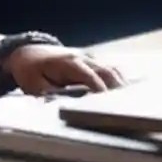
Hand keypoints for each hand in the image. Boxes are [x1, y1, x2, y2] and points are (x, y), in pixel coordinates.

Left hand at [4, 45, 126, 95]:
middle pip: (108, 72)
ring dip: (122, 86)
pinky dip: (120, 82)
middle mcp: (84, 58)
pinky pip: (111, 71)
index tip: (110, 106)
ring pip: (113, 70)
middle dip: (118, 89)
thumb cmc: (31, 71)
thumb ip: (49, 95)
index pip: (91, 77)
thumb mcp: (34, 85)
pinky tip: (128, 96)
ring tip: (132, 104)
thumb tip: (64, 106)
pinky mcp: (93, 63)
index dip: (101, 91)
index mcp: (69, 63)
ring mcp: (90, 59)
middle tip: (128, 108)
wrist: (29, 53)